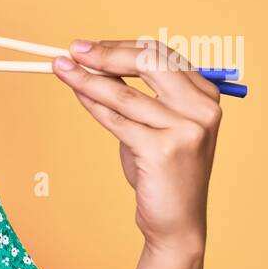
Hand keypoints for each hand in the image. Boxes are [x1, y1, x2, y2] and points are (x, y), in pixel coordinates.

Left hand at [52, 39, 220, 254]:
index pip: (160, 54)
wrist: (176, 222)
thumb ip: (135, 95)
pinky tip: (77, 95)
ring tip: (62, 69)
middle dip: (104, 53)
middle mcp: (202, 108)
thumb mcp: (153, 125)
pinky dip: (92, 105)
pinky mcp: (164, 149)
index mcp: (206, 95)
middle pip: (148, 61)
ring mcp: (187, 128)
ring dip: (87, 79)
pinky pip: (117, 120)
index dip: (120, 46)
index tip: (88, 47)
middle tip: (72, 49)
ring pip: (125, 92)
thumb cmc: (160, 173)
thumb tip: (93, 64)